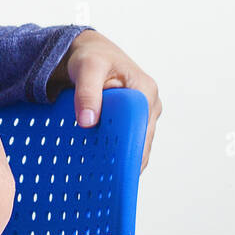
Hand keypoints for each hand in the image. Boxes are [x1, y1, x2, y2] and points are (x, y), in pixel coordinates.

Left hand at [50, 29, 161, 169]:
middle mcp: (147, 104)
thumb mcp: (87, 68)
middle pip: (140, 141)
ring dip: (118, 158)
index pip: (142, 130)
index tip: (117, 171)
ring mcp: (139, 114)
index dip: (131, 152)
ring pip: (133, 143)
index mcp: (144, 91)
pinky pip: (123, 139)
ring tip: (100, 179)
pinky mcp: (128, 120)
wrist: (88, 52)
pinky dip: (112, 150)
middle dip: (125, 161)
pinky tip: (97, 165)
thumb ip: (87, 92)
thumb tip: (88, 121)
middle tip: (105, 182)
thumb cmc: (91, 55)